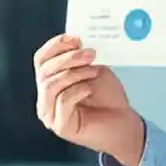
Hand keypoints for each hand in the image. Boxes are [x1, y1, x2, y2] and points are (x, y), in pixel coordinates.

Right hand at [33, 34, 144, 165]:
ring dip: (74, 73)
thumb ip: (81, 58)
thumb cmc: (108, 99)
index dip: (55, 46)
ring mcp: (51, 114)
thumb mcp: (93, 70)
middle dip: (68, 58)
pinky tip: (90, 88)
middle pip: (44, 71)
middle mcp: (46, 98)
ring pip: (51, 85)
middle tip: (90, 54)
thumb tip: (74, 41)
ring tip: (93, 71)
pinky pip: (63, 100)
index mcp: (50, 83)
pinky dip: (77, 90)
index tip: (75, 38)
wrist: (124, 124)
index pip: (41, 60)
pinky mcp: (60, 126)